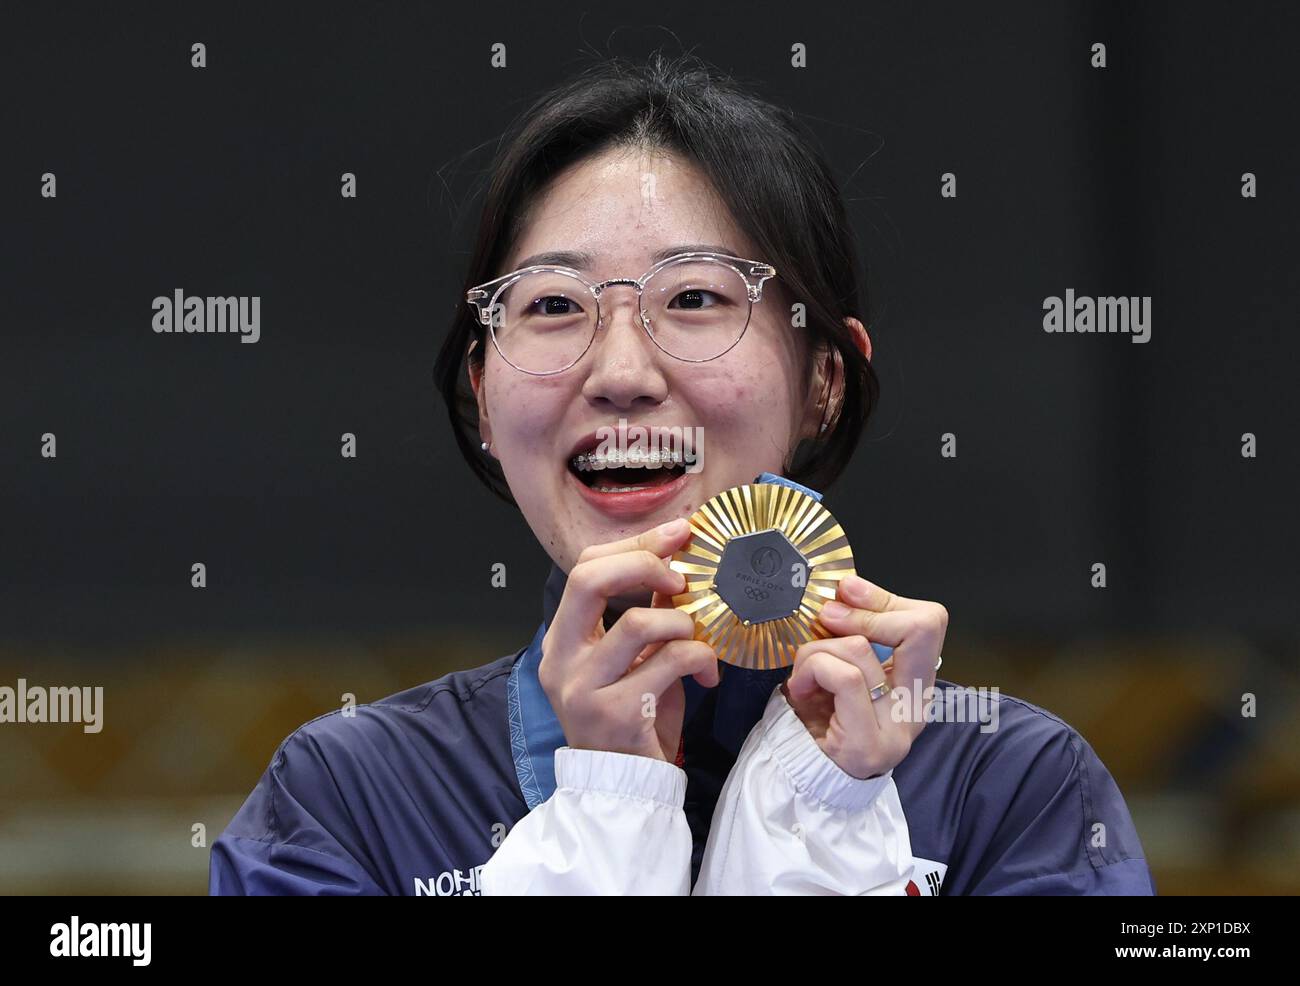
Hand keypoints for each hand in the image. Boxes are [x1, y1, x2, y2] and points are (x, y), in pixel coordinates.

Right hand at [539, 518, 720, 761]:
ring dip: (681, 623)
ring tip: (696, 639)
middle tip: (681, 576)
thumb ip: (645, 613)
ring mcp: (583, 688)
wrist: (626, 786)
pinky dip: (700, 657)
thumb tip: (676, 558)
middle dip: (644, 562)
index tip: (677, 535)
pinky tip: (708, 672)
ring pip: (637, 624)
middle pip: (588, 579)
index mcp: (562, 640)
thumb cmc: (634, 717)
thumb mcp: (633, 659)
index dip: (633, 544)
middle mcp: (562, 660)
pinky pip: (669, 662)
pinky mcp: (616, 713)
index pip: (583, 569)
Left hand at [782, 574, 947, 778]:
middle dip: (865, 611)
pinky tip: (800, 688)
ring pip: (861, 649)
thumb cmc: (817, 721)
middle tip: (826, 617)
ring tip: (802, 674)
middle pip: (922, 627)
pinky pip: (845, 677)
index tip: (847, 592)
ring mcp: (897, 727)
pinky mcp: (869, 743)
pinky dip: (814, 669)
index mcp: (915, 683)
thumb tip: (847, 589)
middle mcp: (917, 705)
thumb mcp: (839, 669)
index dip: (885, 599)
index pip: (929, 622)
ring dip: (817, 649)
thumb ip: (851, 635)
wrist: (801, 783)